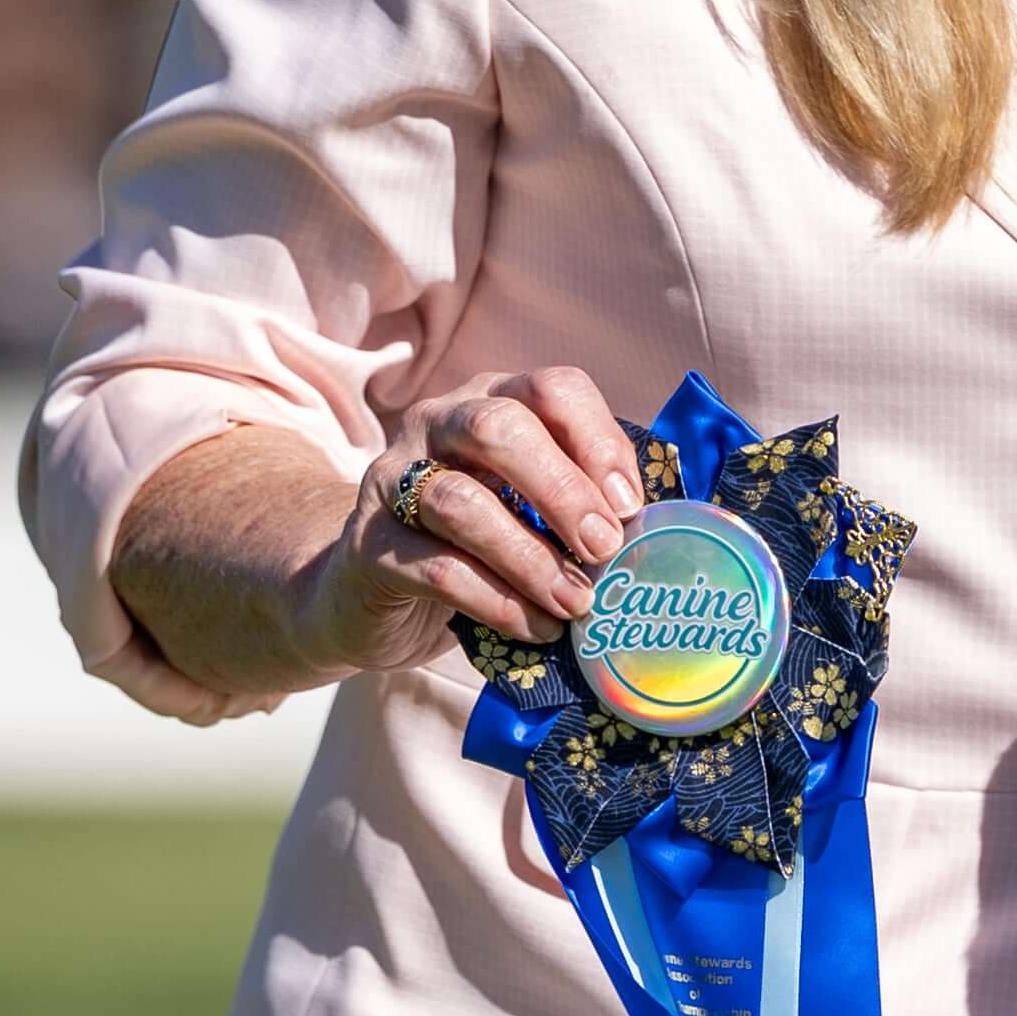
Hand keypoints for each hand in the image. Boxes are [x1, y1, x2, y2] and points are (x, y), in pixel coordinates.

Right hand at [297, 366, 648, 674]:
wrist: (365, 592)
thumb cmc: (473, 545)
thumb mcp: (528, 509)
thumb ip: (579, 502)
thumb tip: (651, 535)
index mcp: (493, 400)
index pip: (553, 388)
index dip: (598, 441)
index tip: (631, 506)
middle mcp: (437, 424)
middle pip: (500, 426)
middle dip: (563, 489)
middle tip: (604, 548)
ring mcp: (394, 480)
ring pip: (463, 502)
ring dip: (532, 559)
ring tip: (576, 603)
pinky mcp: (368, 545)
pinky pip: (437, 568)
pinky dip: (497, 600)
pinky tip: (534, 627)